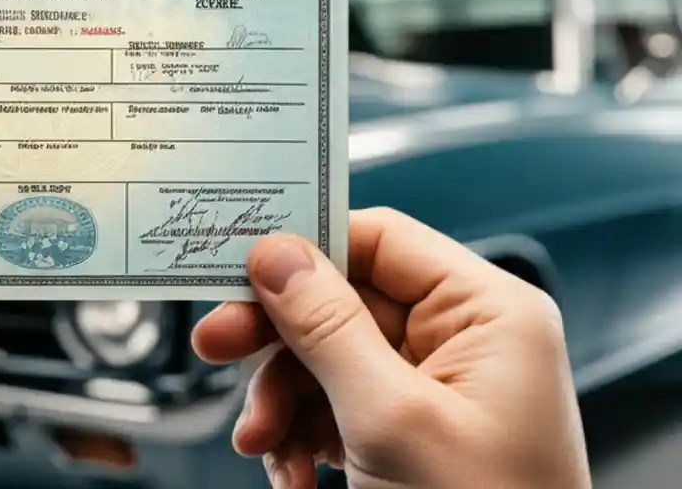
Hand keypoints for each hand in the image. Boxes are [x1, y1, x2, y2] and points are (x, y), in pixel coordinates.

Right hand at [192, 208, 591, 488]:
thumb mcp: (390, 418)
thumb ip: (327, 328)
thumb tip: (277, 254)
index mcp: (489, 314)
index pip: (380, 241)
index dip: (306, 248)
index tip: (238, 266)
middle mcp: (465, 342)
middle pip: (342, 301)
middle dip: (277, 338)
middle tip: (216, 345)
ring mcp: (437, 390)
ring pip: (326, 358)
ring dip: (281, 401)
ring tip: (262, 443)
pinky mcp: (410, 433)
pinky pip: (334, 406)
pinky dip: (299, 435)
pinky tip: (289, 471)